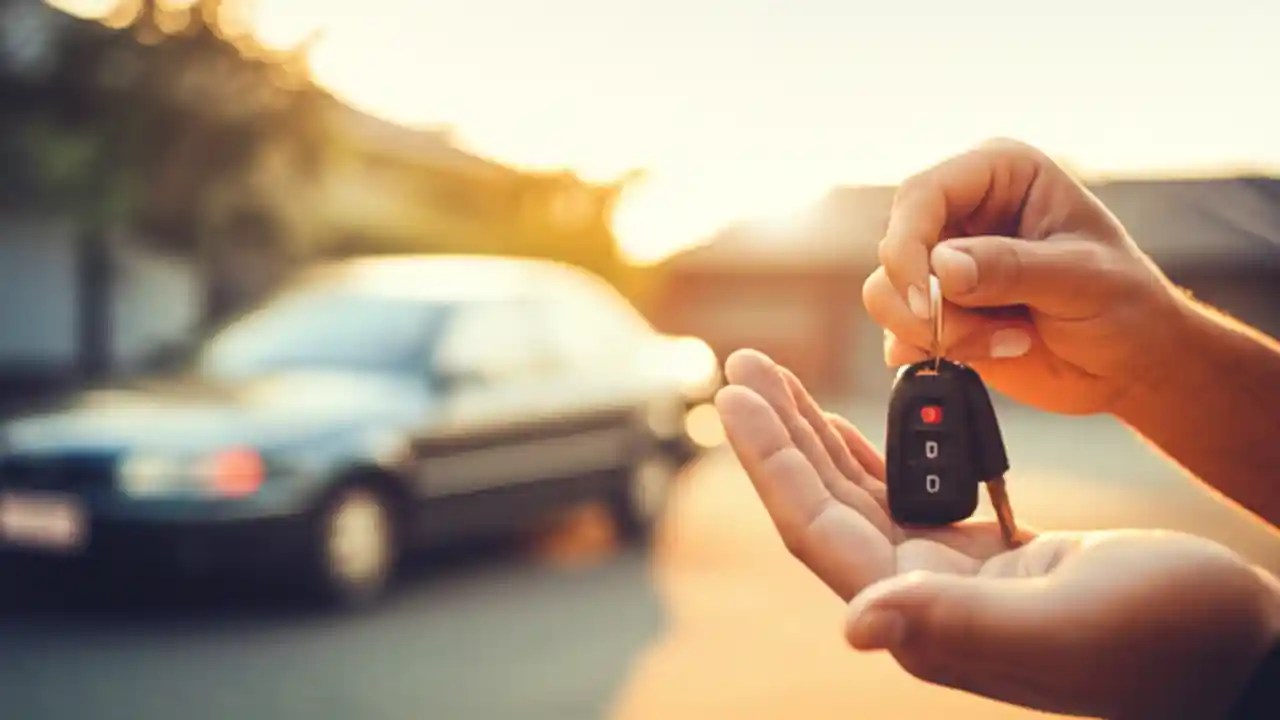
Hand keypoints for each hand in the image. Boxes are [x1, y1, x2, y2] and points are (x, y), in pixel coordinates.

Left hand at [716, 349, 1279, 718]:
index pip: (818, 528)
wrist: (1231, 646)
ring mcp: (946, 577)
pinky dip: (866, 449)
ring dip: (809, 432)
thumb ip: (957, 624)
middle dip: (776, 432)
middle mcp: (919, 599)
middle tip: (740, 363)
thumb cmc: (1171, 636)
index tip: (734, 394)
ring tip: (770, 376)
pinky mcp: (977, 558)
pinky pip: (899, 492)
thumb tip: (856, 621)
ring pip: (854, 493)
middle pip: (821, 503)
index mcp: (924, 617)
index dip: (771, 460)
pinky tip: (836, 422)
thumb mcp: (1064, 624)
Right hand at [864, 139, 1190, 413]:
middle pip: (893, 246)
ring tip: (1003, 339)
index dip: (908, 244)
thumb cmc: (1126, 303)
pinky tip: (995, 349)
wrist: (1131, 364)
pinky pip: (897, 331)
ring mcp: (945, 266)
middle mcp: (963, 213)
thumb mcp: (1081, 279)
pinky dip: (935, 352)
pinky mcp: (937, 312)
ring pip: (886, 294)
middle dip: (926, 301)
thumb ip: (1011, 268)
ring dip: (938, 331)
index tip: (925, 299)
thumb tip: (943, 267)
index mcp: (1000, 174)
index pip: (921, 194)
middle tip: (975, 331)